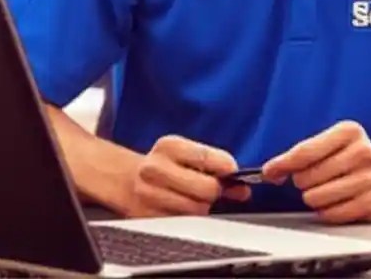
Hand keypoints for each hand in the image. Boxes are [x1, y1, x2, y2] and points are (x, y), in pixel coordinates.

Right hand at [123, 135, 250, 217]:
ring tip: (192, 198)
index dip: (226, 167)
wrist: (127, 180)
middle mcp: (155, 169)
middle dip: (214, 191)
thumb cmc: (166, 166)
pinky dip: (188, 219)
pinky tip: (181, 208)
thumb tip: (243, 189)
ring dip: (202, 207)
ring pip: (196, 210)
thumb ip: (218, 166)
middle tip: (210, 189)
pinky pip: (182, 223)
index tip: (232, 173)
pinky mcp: (146, 217)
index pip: (206, 157)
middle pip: (206, 188)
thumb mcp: (188, 155)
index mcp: (168, 146)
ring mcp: (148, 194)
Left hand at [262, 120, 370, 223]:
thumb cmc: (355, 159)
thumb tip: (272, 170)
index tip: (270, 171)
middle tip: (319, 177)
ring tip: (331, 189)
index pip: (304, 151)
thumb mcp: (332, 144)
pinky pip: (330, 214)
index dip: (282, 164)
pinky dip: (328, 210)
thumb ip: (301, 154)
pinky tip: (341, 200)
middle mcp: (363, 153)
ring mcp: (370, 180)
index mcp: (350, 131)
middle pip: (306, 177)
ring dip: (316, 197)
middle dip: (305, 181)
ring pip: (315, 198)